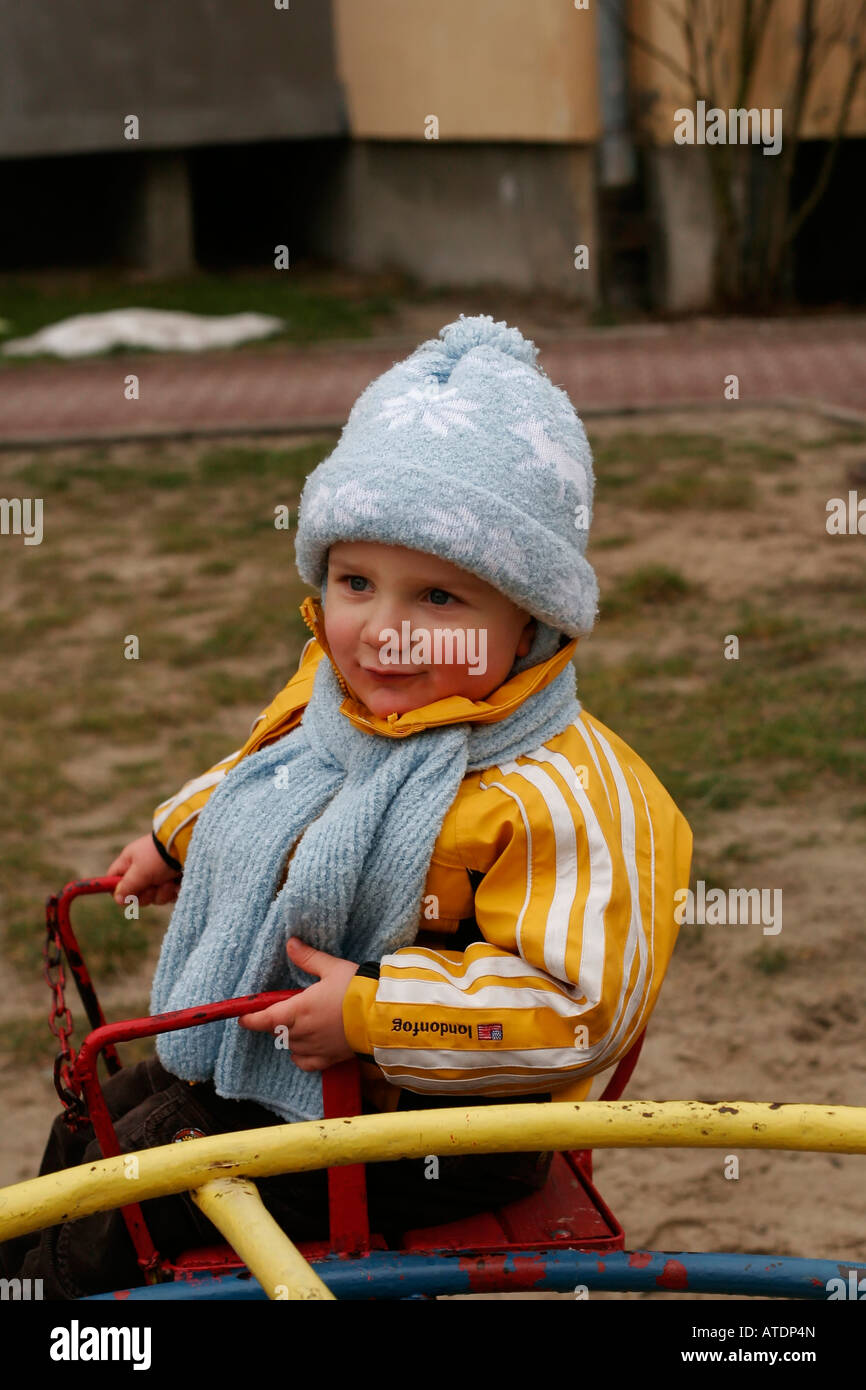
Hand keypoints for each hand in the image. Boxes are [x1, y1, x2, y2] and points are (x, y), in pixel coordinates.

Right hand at [107, 834, 181, 907]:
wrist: (189, 846)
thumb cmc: (160, 856)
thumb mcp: (140, 872)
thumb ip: (127, 886)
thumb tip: (117, 899)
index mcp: (130, 861)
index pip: (114, 879)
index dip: (117, 890)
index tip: (126, 897)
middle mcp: (143, 868)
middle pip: (136, 894)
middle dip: (146, 894)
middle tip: (153, 886)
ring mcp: (159, 875)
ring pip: (154, 897)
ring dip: (162, 892)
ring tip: (169, 881)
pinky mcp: (173, 880)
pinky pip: (168, 895)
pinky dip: (173, 891)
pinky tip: (178, 884)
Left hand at [238, 939, 359, 1071]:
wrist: (382, 1017)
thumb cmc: (357, 989)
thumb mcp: (332, 968)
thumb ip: (309, 958)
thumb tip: (290, 943)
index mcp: (299, 1009)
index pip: (264, 1019)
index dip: (250, 1019)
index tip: (242, 1017)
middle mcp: (303, 1031)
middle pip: (278, 1031)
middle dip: (276, 1022)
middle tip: (284, 1010)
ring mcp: (315, 1047)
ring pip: (290, 1046)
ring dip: (289, 1036)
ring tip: (300, 1024)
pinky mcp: (329, 1059)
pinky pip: (305, 1063)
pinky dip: (300, 1056)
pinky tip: (305, 1047)